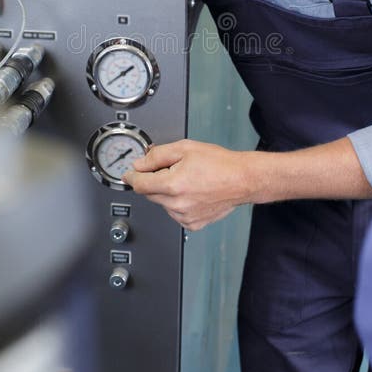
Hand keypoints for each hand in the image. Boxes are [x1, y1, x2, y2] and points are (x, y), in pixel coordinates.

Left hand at [123, 139, 252, 230]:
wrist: (243, 180)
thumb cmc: (220, 164)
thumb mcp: (185, 148)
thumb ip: (158, 155)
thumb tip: (140, 164)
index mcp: (173, 185)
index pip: (139, 184)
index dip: (132, 177)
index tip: (129, 174)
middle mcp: (177, 204)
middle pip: (150, 193)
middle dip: (154, 180)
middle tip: (171, 169)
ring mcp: (185, 216)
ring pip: (163, 203)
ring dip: (167, 192)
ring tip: (188, 180)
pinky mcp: (192, 224)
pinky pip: (175, 212)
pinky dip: (178, 203)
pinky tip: (193, 192)